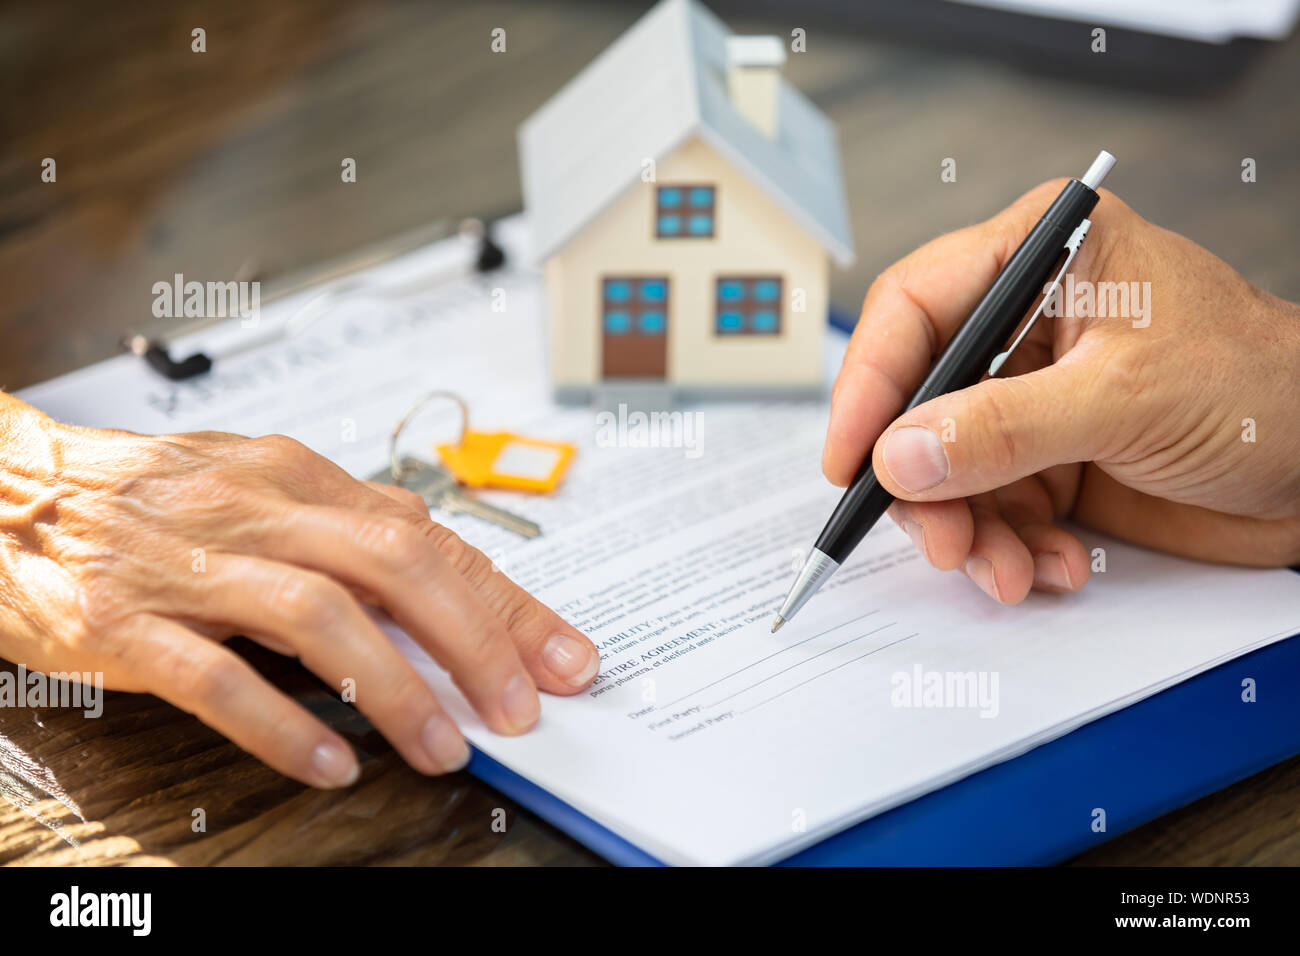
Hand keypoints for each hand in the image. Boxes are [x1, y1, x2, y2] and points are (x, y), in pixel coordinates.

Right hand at [0, 395, 599, 786]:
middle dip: (474, 641)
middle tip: (519, 709)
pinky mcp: (125, 621)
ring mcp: (189, 564)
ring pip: (318, 616)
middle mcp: (256, 509)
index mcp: (299, 476)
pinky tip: (333, 760)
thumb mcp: (261, 494)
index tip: (564, 657)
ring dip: (395, 687)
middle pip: (393, 564)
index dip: (506, 602)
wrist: (10, 490)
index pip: (430, 536)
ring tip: (442, 747)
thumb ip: (349, 537)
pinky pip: (216, 675)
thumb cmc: (151, 498)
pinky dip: (284, 722)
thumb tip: (450, 592)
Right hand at [824, 180, 1299, 603]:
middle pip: (919, 400)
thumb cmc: (1263, 388)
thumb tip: (898, 456)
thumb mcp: (1124, 399)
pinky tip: (1049, 565)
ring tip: (1005, 569)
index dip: (869, 383)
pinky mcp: (1048, 457)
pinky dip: (1009, 548)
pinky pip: (990, 507)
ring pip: (948, 467)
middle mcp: (1027, 323)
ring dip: (970, 530)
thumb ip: (1002, 429)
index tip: (849, 459)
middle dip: (926, 481)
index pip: (914, 306)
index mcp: (1042, 259)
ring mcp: (1033, 396)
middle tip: (939, 538)